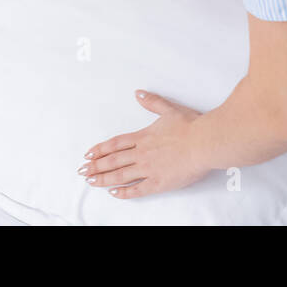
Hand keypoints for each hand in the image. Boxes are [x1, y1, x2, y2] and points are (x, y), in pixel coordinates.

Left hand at [77, 91, 209, 198]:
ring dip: (104, 179)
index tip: (88, 154)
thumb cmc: (191, 126)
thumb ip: (152, 102)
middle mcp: (142, 153)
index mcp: (143, 137)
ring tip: (91, 181)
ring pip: (120, 175)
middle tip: (82, 171)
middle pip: (113, 160)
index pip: (115, 144)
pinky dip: (125, 192)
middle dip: (96, 166)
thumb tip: (139, 93)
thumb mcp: (169, 109)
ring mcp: (149, 168)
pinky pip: (137, 189)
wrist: (204, 142)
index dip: (100, 149)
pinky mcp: (159, 182)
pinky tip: (115, 193)